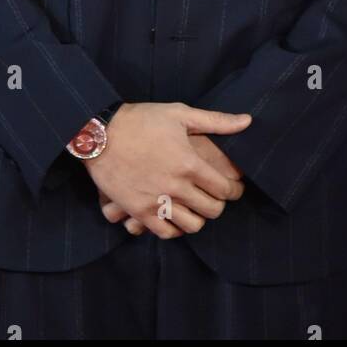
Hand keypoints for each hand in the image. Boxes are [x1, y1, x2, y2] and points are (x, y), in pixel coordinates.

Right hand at [83, 102, 250, 238]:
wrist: (100, 134)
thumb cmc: (141, 120)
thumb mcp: (179, 113)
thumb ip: (216, 121)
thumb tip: (247, 121)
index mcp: (189, 163)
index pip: (224, 189)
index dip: (233, 189)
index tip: (232, 187)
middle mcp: (176, 186)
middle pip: (212, 210)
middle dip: (218, 204)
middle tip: (215, 196)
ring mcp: (157, 201)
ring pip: (192, 225)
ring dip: (198, 217)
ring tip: (195, 206)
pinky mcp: (139, 212)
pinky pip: (166, 232)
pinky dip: (175, 228)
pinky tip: (175, 216)